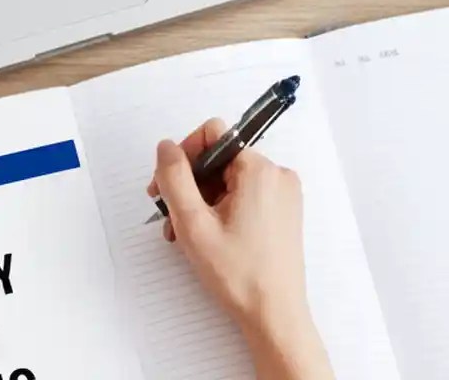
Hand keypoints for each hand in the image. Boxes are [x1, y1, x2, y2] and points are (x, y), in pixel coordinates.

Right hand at [148, 120, 333, 379]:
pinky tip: (207, 236)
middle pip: (220, 159)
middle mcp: (277, 175)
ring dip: (202, 201)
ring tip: (186, 234)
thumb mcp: (193, 223)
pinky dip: (222, 209)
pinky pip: (245, 195)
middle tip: (171, 217)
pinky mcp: (283, 211)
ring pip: (229, 180)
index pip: (212, 135)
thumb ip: (174, 177)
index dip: (183, 157)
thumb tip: (165, 147)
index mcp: (259, 170)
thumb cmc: (238, 274)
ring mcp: (283, 194)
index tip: (165, 186)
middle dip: (190, 184)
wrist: (274, 314)